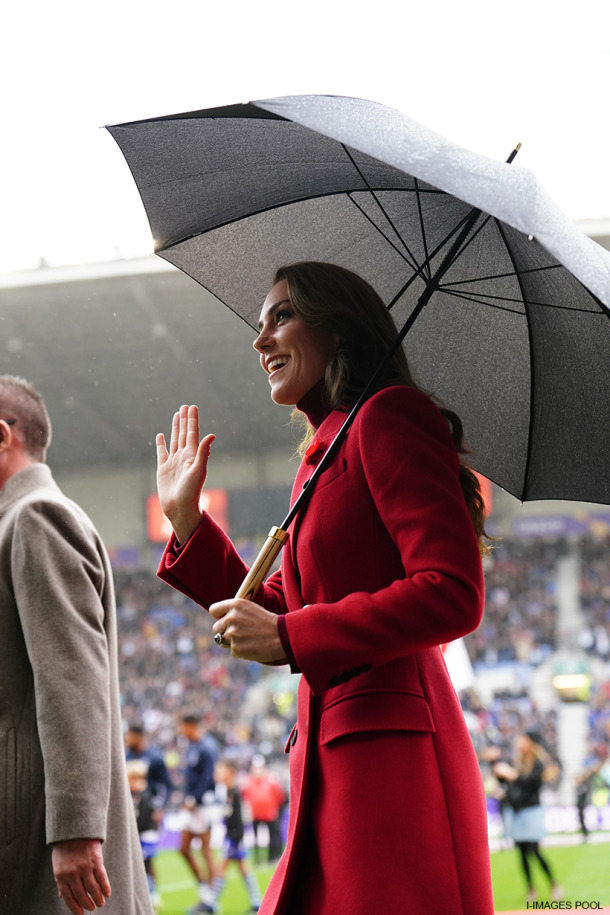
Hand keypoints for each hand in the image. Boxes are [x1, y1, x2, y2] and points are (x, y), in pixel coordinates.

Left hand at [52, 838, 110, 913]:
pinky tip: (107, 893)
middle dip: (88, 904)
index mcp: (60, 876)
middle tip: (93, 908)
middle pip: (82, 895)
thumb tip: (63, 897)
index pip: (68, 898)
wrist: (74, 828)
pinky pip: (102, 878)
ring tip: (101, 903)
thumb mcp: (59, 864)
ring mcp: (84, 867)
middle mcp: (72, 873)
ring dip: (98, 898)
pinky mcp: (96, 860)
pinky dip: (105, 887)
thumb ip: (62, 880)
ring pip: (93, 889)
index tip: (81, 914)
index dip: (75, 908)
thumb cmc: (65, 848)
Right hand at [156, 404, 214, 542]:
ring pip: (174, 440)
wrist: (179, 508)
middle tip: (185, 406)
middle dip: (185, 420)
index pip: (193, 433)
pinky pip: (162, 452)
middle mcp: (184, 457)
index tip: (193, 407)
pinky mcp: (163, 469)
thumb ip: (203, 452)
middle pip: (184, 434)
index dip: (193, 420)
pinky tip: (160, 435)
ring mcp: (173, 462)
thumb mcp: (199, 471)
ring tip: (176, 415)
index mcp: (193, 455)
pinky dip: (161, 443)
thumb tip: (212, 434)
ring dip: (175, 428)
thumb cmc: (191, 492)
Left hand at [210, 599, 287, 663]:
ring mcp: (233, 634)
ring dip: (233, 642)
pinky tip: (252, 646)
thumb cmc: (268, 622)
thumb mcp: (251, 609)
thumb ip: (235, 612)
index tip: (224, 620)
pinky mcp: (236, 648)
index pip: (213, 610)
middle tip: (238, 633)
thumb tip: (220, 620)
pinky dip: (241, 651)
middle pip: (216, 628)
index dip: (219, 616)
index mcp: (236, 604)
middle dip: (224, 632)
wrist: (282, 636)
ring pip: (223, 641)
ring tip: (249, 639)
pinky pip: (232, 651)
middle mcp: (231, 618)